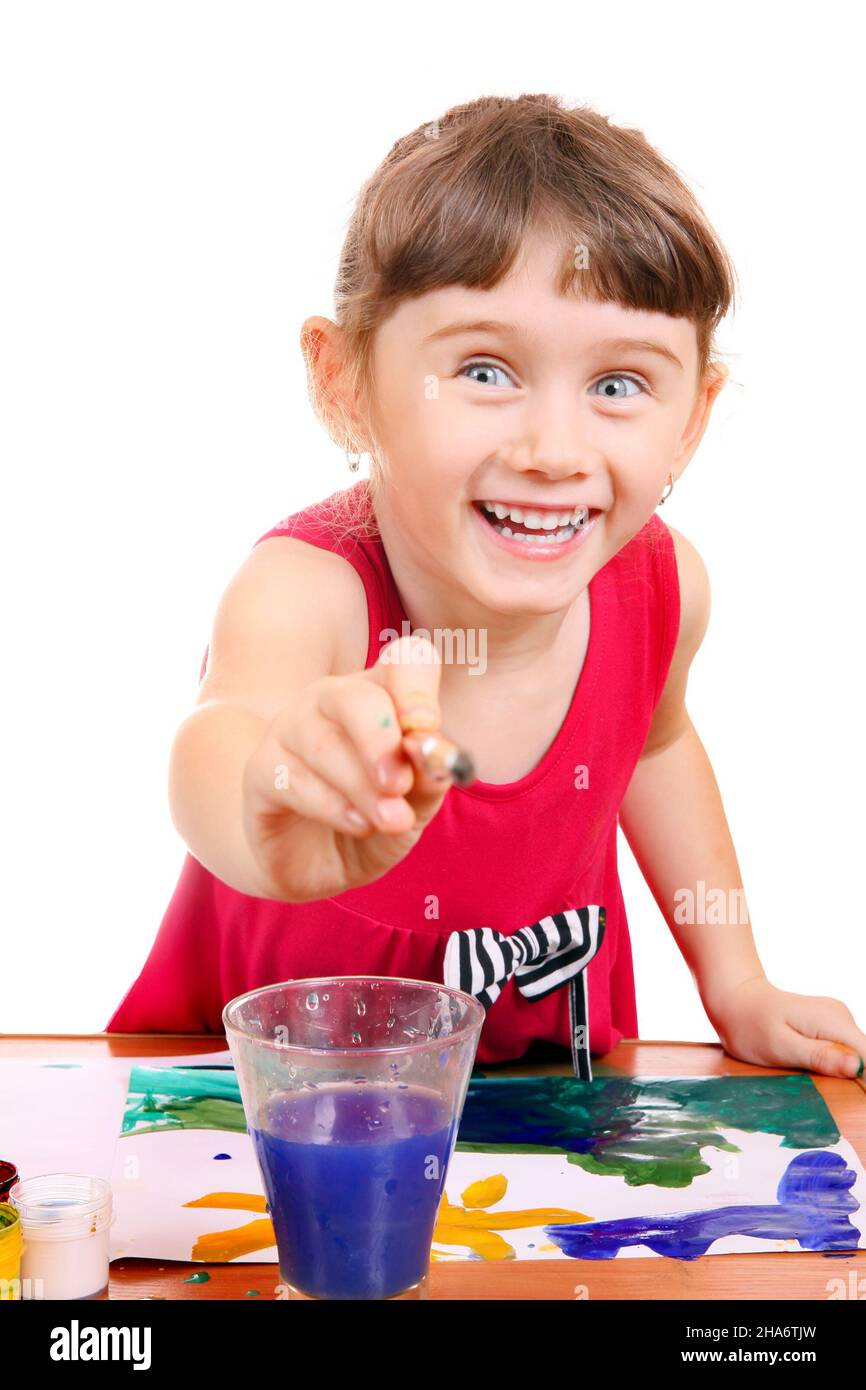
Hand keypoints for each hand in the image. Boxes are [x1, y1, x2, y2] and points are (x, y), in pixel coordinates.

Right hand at [241, 634, 453, 900]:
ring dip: (363, 787)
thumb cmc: (375, 820)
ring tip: (391, 821)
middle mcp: (329, 701)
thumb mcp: (416, 803)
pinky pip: (292, 779)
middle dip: (380, 740)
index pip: (404, 661)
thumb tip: (430, 749)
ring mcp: (288, 731)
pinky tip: (358, 825)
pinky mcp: (260, 771)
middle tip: (400, 784)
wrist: (321, 868)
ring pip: (322, 744)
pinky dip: (332, 806)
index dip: (418, 689)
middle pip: (353, 696)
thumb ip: (430, 774)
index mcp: (379, 694)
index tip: (427, 730)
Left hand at [706, 977, 865, 1078]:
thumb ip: (819, 1057)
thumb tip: (856, 1066)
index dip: (863, 1083)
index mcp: (833, 1020)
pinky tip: (807, 1065)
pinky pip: (842, 1051)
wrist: (736, 1001)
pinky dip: (831, 1065)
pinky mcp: (830, 1026)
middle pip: (864, 1058)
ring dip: (839, 1073)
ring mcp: (836, 1020)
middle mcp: (841, 1016)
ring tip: (804, 1071)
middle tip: (812, 1083)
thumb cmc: (750, 1025)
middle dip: (850, 1079)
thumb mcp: (781, 1046)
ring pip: (855, 1056)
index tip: (843, 1094)